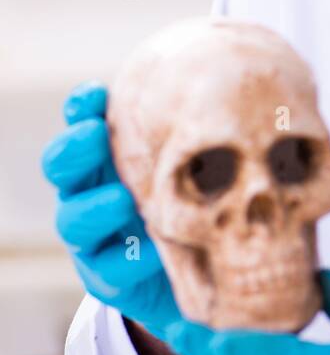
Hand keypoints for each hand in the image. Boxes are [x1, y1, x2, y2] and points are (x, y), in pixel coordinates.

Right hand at [41, 81, 182, 342]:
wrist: (192, 273)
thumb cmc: (194, 202)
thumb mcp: (198, 165)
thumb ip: (204, 133)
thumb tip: (244, 78)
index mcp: (109, 155)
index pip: (83, 123)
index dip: (82, 107)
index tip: (96, 94)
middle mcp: (90, 190)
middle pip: (60, 166)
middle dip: (74, 148)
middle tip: (95, 135)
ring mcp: (92, 235)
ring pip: (72, 219)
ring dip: (97, 207)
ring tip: (123, 200)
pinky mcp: (103, 276)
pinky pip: (108, 267)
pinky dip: (131, 259)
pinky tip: (153, 252)